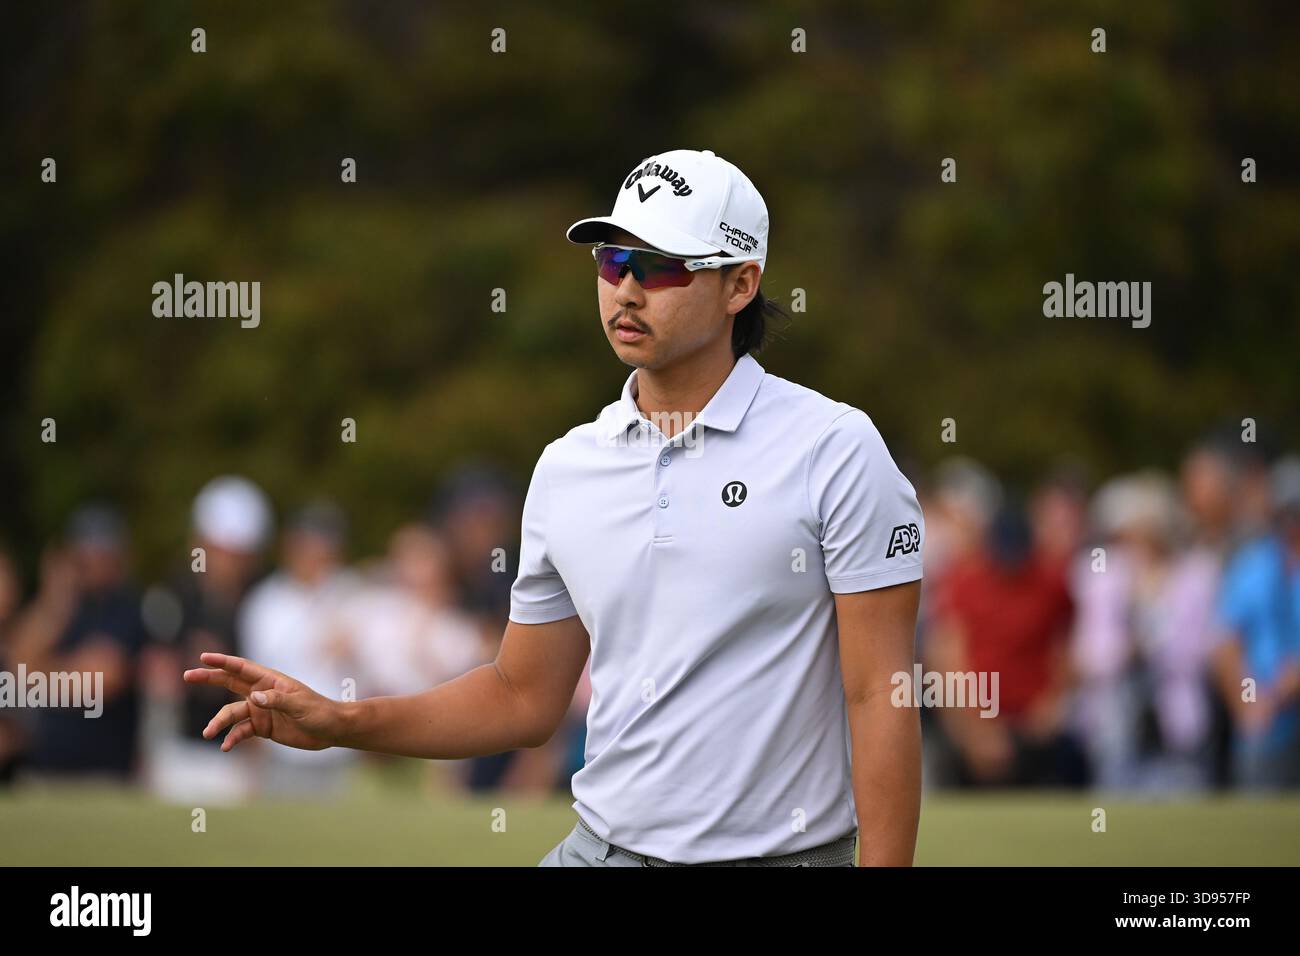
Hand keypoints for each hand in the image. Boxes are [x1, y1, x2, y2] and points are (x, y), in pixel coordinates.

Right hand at [183, 652, 342, 751]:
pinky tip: (225, 746)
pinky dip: (231, 738)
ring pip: (232, 713)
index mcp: (271, 681)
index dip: (222, 662)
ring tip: (208, 733)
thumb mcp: (300, 705)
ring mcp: (260, 710)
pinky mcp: (262, 727)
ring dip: (219, 722)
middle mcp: (262, 693)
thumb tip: (254, 698)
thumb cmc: (320, 712)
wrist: (331, 730)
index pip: (242, 668)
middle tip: (187, 676)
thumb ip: (277, 701)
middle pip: (229, 682)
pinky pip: (240, 731)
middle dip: (209, 678)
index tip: (203, 658)